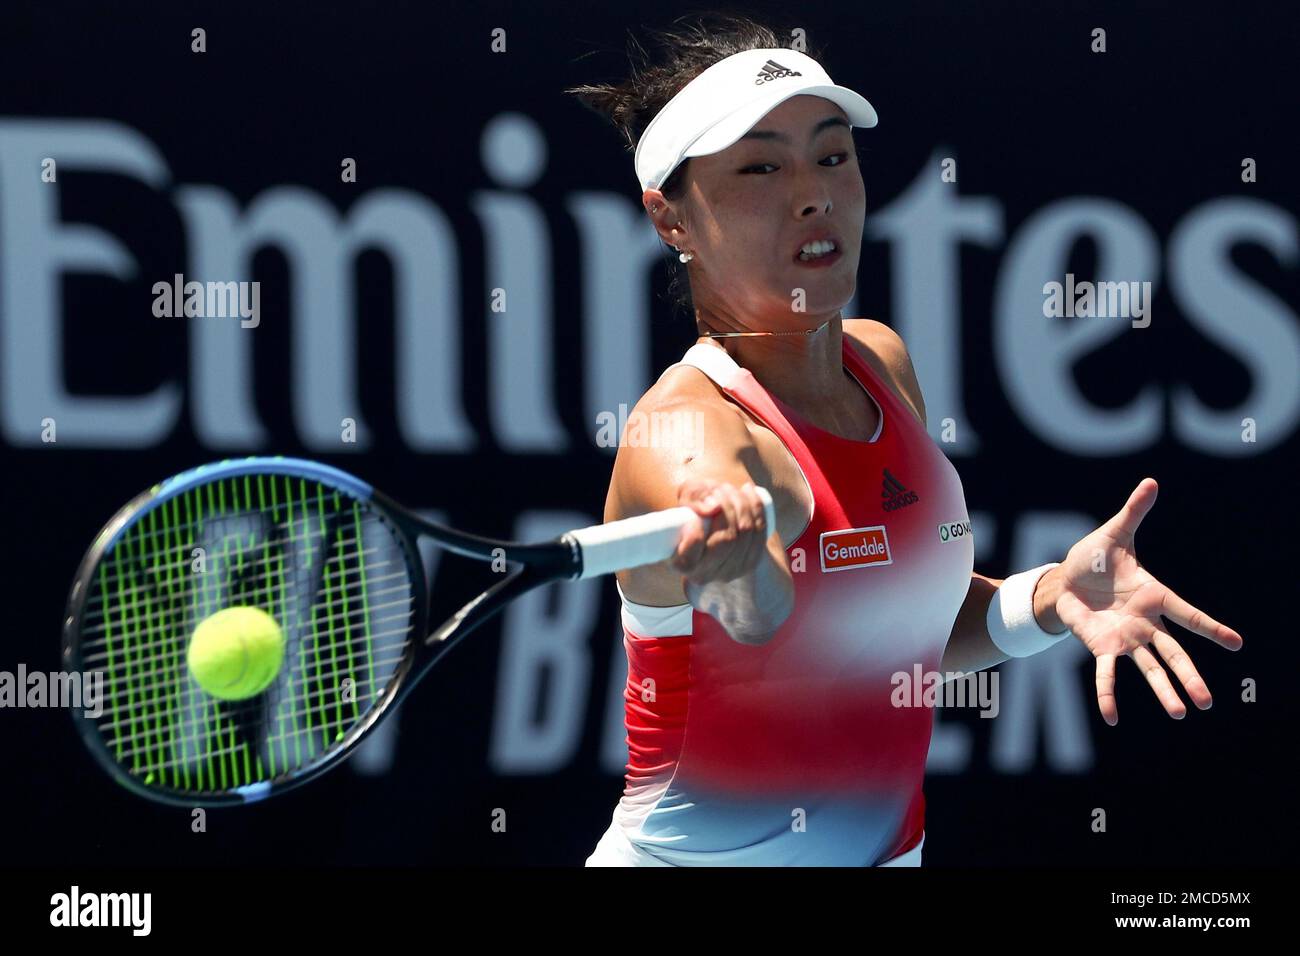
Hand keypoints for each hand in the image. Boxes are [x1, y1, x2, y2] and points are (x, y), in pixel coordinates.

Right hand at [670, 478, 771, 587]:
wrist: (708, 518)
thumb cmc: (691, 507)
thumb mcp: (686, 497)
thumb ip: (694, 499)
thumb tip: (713, 508)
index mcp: (682, 564)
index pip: (693, 551)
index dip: (697, 529)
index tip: (698, 511)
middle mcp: (705, 575)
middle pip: (727, 538)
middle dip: (727, 506)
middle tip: (719, 488)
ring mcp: (730, 572)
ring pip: (746, 533)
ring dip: (741, 503)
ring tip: (730, 488)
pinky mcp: (750, 563)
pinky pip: (760, 533)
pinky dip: (756, 507)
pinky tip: (748, 491)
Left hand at [1043, 478, 1242, 725]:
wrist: (1064, 579)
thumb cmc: (1094, 558)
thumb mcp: (1114, 534)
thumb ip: (1134, 512)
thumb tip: (1151, 481)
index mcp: (1155, 597)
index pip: (1189, 614)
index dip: (1212, 629)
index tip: (1237, 644)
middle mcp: (1145, 623)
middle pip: (1173, 652)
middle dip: (1190, 675)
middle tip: (1209, 701)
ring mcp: (1125, 638)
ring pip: (1148, 668)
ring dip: (1163, 691)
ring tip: (1182, 713)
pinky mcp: (1101, 646)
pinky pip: (1106, 674)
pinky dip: (1108, 694)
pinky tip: (1112, 718)